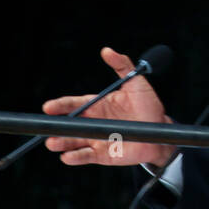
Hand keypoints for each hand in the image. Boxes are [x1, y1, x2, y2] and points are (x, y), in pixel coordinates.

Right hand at [41, 47, 175, 166]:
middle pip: (70, 124)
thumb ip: (123, 65)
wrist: (161, 131)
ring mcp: (96, 138)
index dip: (61, 105)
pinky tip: (67, 157)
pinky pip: (85, 156)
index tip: (49, 106)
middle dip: (57, 126)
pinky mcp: (102, 154)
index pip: (74, 104)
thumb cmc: (148, 106)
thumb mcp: (137, 82)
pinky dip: (75, 157)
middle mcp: (93, 122)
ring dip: (62, 142)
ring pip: (73, 141)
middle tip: (47, 127)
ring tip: (53, 143)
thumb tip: (108, 51)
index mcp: (97, 104)